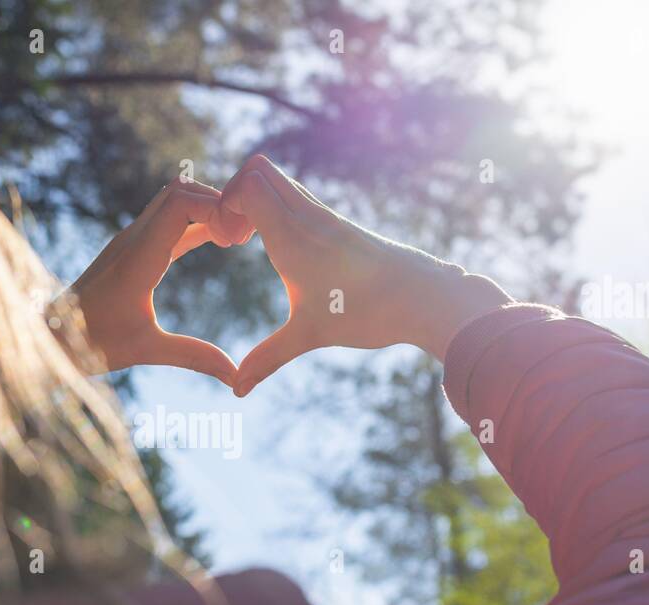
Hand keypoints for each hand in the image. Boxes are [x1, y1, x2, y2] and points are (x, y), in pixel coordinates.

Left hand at [69, 179, 237, 386]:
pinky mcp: (130, 247)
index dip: (216, 209)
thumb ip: (194, 357)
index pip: (181, 203)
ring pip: (173, 199)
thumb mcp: (146, 351)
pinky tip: (217, 239)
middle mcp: (133, 239)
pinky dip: (194, 221)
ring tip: (235, 236)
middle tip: (244, 233)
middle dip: (218, 202)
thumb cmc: (94, 344)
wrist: (52, 336)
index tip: (239, 238)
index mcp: (138, 258)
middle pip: (181, 190)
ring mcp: (130, 239)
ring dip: (206, 208)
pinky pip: (167, 219)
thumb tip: (235, 377)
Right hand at [215, 156, 512, 395]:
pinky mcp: (339, 224)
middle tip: (231, 236)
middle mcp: (307, 216)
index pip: (246, 184)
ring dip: (256, 201)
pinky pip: (298, 197)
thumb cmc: (367, 312)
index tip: (225, 240)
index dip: (223, 203)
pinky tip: (282, 250)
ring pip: (280, 180)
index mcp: (293, 235)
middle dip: (232, 194)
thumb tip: (236, 391)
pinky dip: (278, 209)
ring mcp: (325, 216)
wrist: (425, 296)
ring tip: (249, 242)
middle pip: (259, 169)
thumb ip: (267, 358)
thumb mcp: (310, 336)